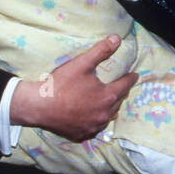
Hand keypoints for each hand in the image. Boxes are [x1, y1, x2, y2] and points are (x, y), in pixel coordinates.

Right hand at [9, 35, 138, 140]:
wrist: (40, 105)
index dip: (130, 79)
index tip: (134, 75)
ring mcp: (93, 127)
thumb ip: (101, 51)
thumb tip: (117, 39)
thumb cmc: (61, 83)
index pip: (125, 85)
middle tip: (122, 86)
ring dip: (111, 108)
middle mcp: (104, 114)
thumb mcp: (82, 63)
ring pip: (108, 116)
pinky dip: (97, 121)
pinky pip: (95, 128)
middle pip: (118, 102)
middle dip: (121, 93)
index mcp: (107, 96)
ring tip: (111, 102)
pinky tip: (94, 117)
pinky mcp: (82, 134)